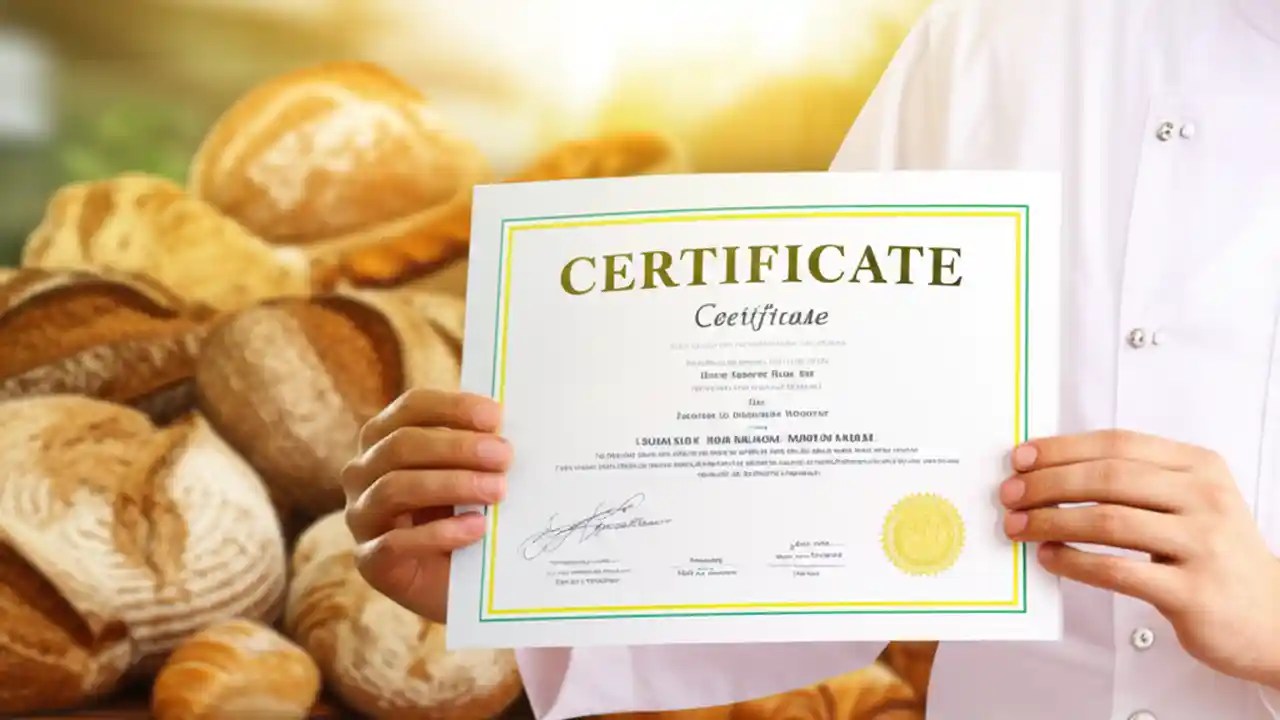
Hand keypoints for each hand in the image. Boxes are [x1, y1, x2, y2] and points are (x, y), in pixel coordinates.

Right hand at [340, 389, 510, 622]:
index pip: (411, 408)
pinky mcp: (370, 561)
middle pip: (402, 445)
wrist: (467, 585)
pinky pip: (393, 543)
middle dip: (457, 447)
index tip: (495, 416)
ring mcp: (362, 516)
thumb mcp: (477, 475)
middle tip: (504, 456)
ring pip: (394, 487)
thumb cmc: (471, 514)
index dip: (452, 407)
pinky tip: (477, 528)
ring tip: (498, 491)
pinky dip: (439, 533)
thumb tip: (511, 424)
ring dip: (451, 484)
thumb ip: (484, 449)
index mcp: (386, 438)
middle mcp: (364, 472)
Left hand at [1000, 429, 1279, 687]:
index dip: (1062, 448)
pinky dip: (1074, 562)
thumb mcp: (1191, 502)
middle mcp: (1204, 498)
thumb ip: (1134, 483)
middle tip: (1009, 494)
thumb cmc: (1215, 555)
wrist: (1274, 617)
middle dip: (1047, 483)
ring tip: (1018, 526)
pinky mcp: (1192, 591)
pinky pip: (1118, 570)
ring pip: (1107, 521)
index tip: (1021, 458)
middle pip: (1107, 478)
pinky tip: (1050, 559)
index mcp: (1199, 467)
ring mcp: (1202, 544)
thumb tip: (1051, 471)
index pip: (1118, 444)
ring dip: (1051, 522)